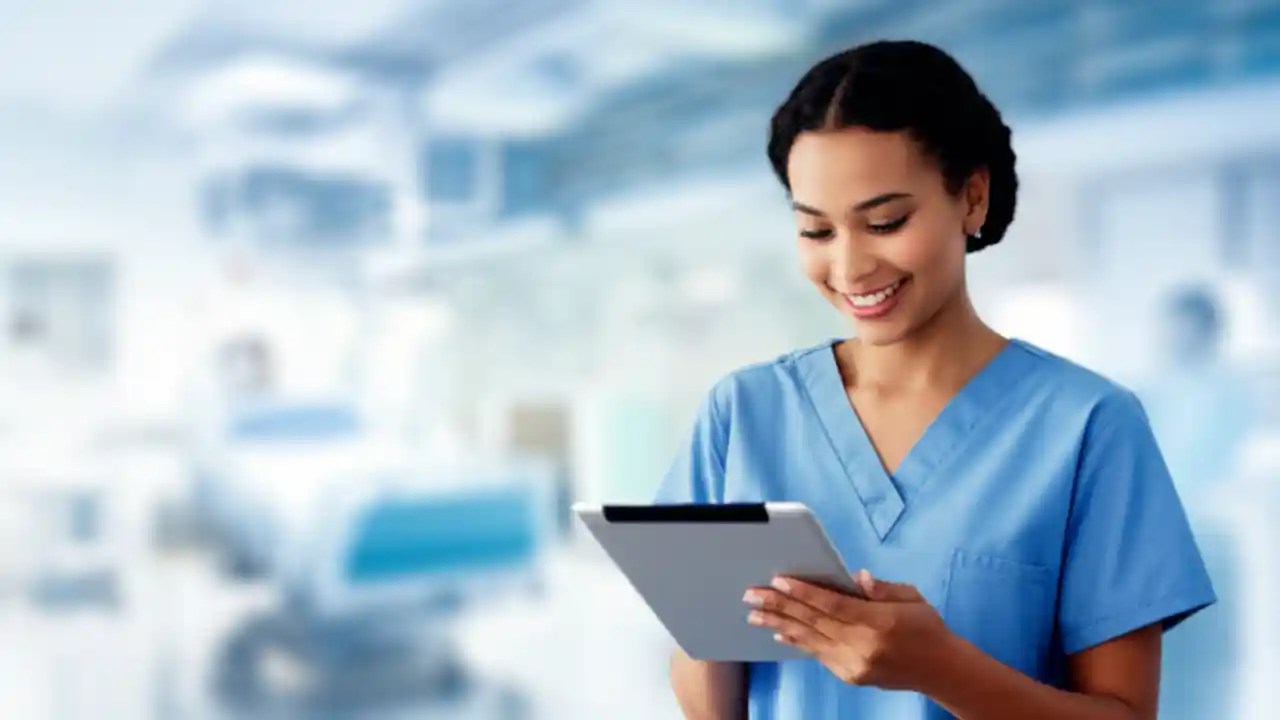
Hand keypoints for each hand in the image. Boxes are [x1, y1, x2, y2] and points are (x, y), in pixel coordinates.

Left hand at [743, 569, 951, 690]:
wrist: (940, 669)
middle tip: (752, 594)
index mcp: (879, 622)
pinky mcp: (850, 675)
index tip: (779, 581)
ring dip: (779, 624)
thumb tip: (856, 577)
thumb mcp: (912, 597)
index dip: (804, 593)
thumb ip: (882, 588)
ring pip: (809, 639)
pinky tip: (780, 631)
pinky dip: (797, 641)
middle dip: (779, 606)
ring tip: (754, 614)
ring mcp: (854, 664)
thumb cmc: (926, 627)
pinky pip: (817, 654)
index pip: (833, 605)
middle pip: (814, 621)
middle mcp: (862, 645)